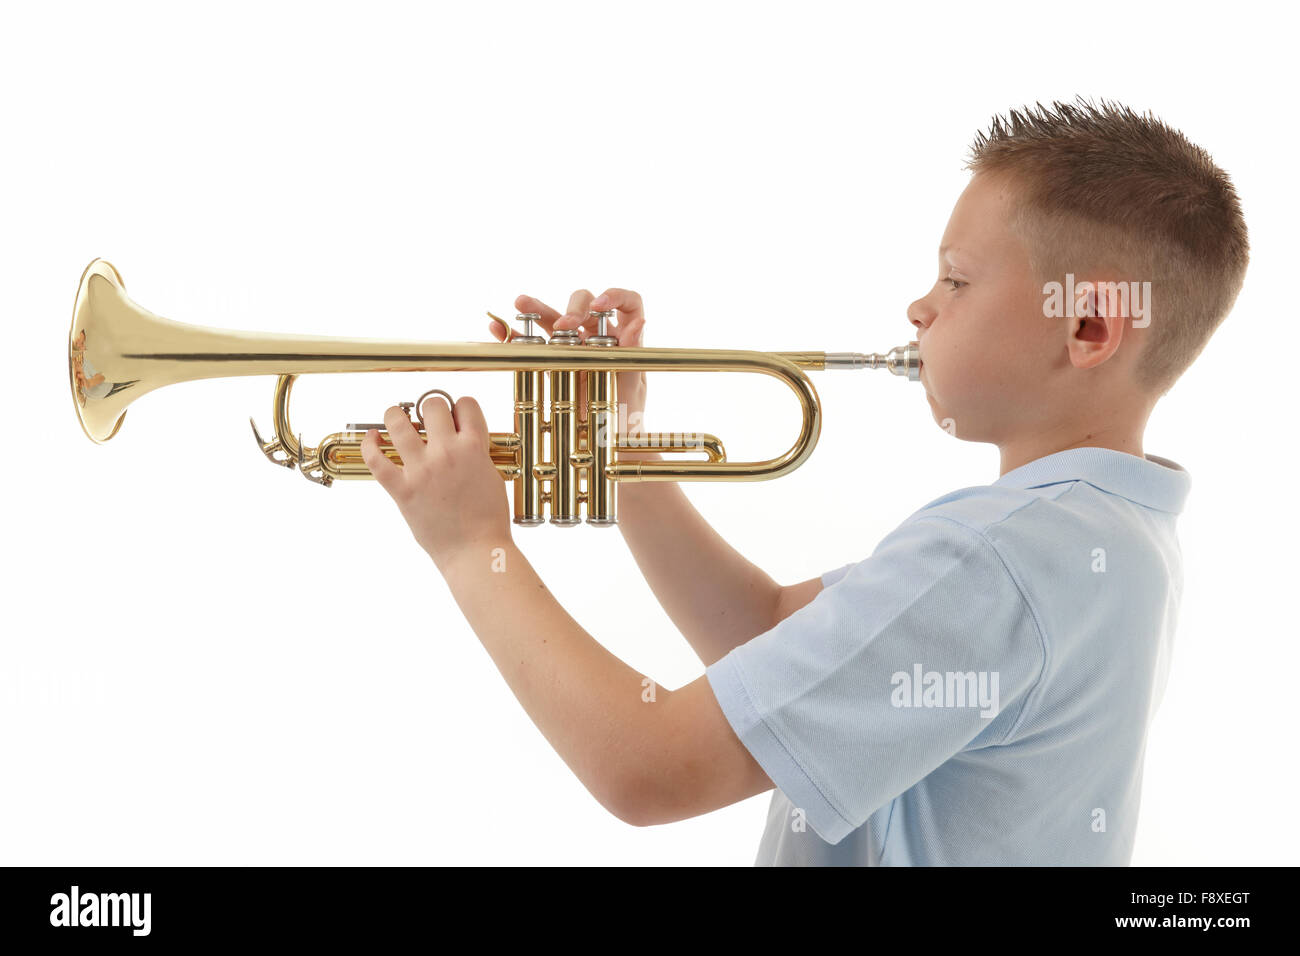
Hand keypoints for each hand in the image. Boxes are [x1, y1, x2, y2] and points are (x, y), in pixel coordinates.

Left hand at [359, 394, 511, 571]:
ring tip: (396, 418)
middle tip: (428, 419)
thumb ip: (477, 453)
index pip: (465, 404)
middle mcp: (447, 453)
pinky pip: (376, 459)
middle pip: (432, 405)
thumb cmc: (488, 520)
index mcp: (475, 448)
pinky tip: (373, 438)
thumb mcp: (492, 476)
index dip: (460, 407)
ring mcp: (422, 470)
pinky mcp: (402, 489)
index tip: (455, 417)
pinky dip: (370, 444)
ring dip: (395, 415)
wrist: (475, 551)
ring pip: (397, 422)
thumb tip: (463, 439)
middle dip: (431, 408)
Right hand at [489, 288, 648, 435]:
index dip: (616, 296)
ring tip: (520, 304)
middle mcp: (598, 338)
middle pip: (585, 305)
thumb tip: (641, 322)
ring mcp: (573, 348)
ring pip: (554, 319)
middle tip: (565, 324)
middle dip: (574, 308)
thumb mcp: (632, 388)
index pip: (627, 303)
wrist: (603, 443)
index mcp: (624, 339)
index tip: (601, 305)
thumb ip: (633, 355)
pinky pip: (532, 344)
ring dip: (536, 309)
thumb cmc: (625, 417)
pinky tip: (499, 329)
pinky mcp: (551, 362)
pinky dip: (514, 335)